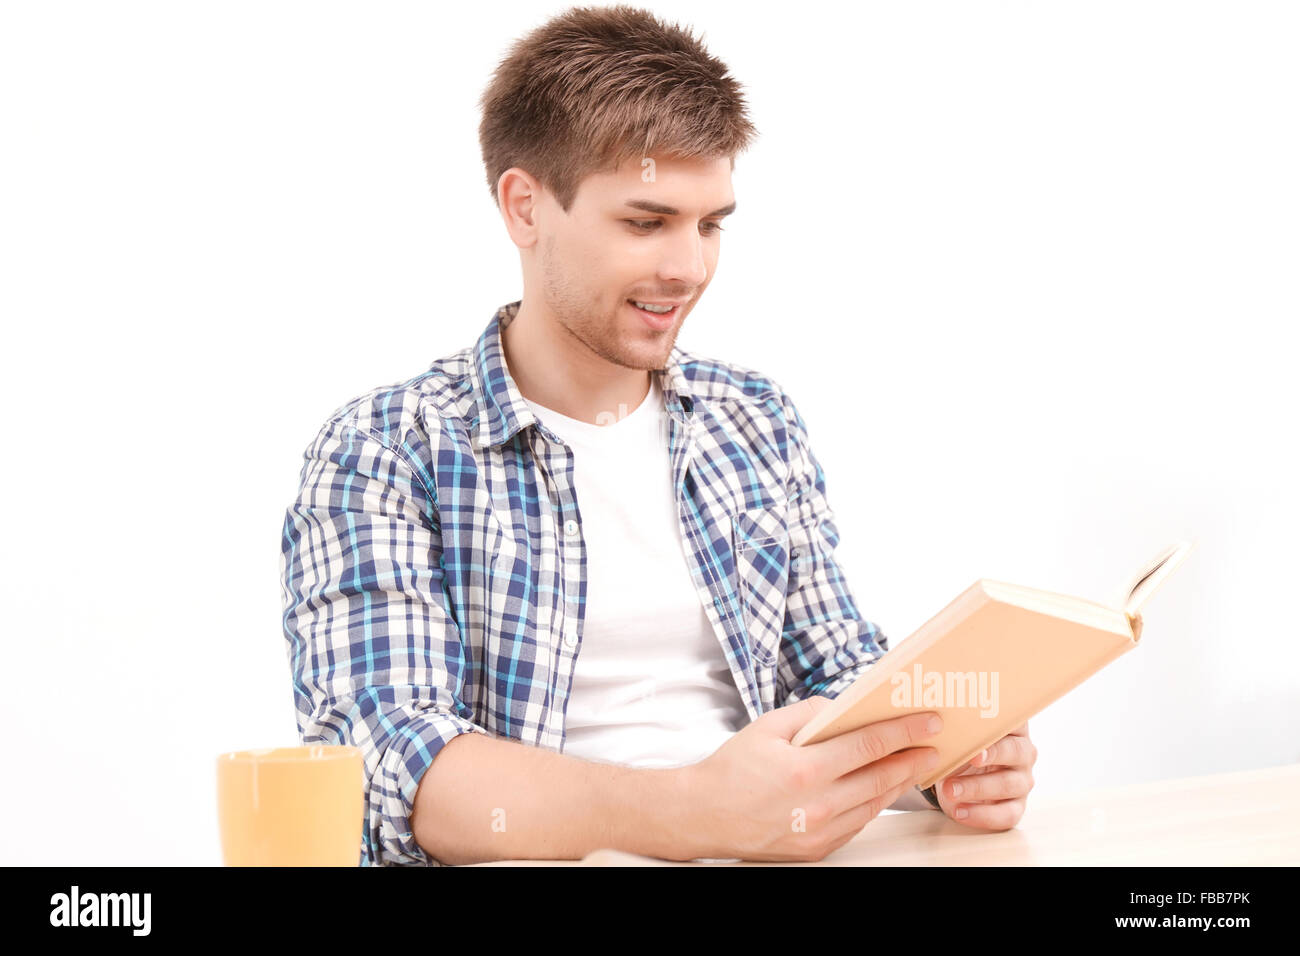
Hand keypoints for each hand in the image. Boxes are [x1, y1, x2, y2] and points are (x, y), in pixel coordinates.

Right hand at [681, 696, 942, 861]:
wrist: (704, 815)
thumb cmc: (732, 769)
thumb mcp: (767, 727)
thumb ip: (809, 713)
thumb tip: (843, 707)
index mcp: (805, 769)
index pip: (870, 745)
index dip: (904, 731)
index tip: (928, 721)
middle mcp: (817, 804)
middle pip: (881, 778)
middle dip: (912, 758)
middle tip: (933, 743)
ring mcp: (819, 831)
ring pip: (874, 804)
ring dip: (898, 783)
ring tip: (912, 765)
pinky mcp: (816, 849)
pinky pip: (856, 824)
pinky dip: (872, 805)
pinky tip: (879, 790)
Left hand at [931, 722, 1035, 829]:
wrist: (955, 782)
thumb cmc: (959, 751)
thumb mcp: (956, 738)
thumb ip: (955, 730)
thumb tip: (935, 725)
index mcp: (1012, 728)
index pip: (1014, 718)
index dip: (1001, 721)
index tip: (982, 723)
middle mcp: (1023, 752)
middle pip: (1015, 751)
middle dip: (992, 754)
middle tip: (971, 758)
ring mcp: (1022, 781)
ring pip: (1008, 784)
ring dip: (977, 787)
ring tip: (950, 790)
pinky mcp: (1016, 807)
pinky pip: (1006, 814)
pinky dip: (981, 814)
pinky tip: (959, 812)